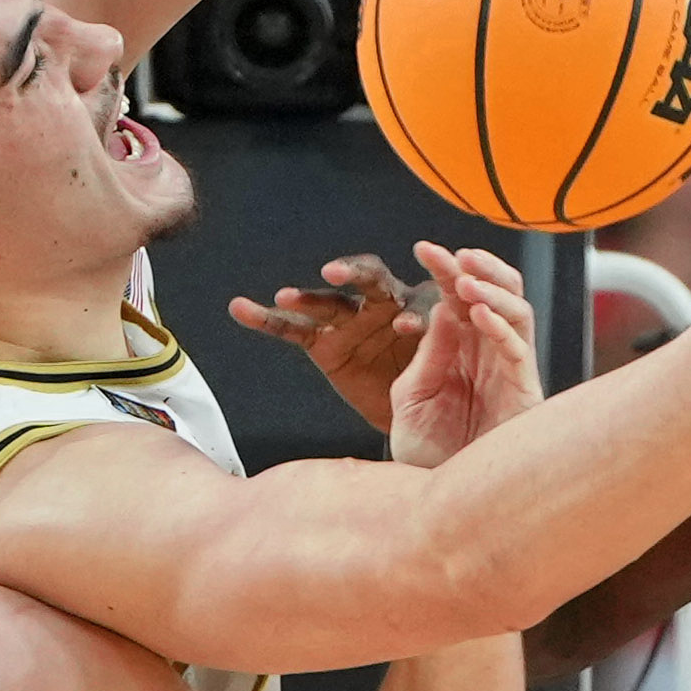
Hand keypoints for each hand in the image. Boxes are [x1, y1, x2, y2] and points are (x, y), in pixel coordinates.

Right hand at [230, 253, 437, 433]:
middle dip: (353, 273)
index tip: (405, 327)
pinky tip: (240, 308)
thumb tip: (450, 316)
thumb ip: (446, 339)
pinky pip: (292, 328)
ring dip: (306, 298)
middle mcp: (382, 305)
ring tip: (286, 297)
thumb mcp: (448, 365)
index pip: (418, 293)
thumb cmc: (441, 382)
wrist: (416, 417)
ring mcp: (350, 322)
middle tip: (336, 273)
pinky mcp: (324, 343)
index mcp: (420, 304)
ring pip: (326, 303)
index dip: (409, 305)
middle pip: (369, 279)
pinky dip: (266, 318)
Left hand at [387, 244, 541, 467]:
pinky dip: (500, 326)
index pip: (459, 297)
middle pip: (500, 292)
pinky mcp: (523, 392)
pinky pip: (519, 350)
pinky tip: (477, 313)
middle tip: (458, 255)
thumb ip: (429, 354)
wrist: (437, 497)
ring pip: (518, 312)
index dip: (446, 269)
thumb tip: (443, 307)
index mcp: (460, 347)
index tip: (424, 247)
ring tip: (465, 284)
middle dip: (483, 267)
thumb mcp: (412, 394)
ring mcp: (509, 370)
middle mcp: (488, 352)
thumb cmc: (424, 448)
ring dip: (493, 291)